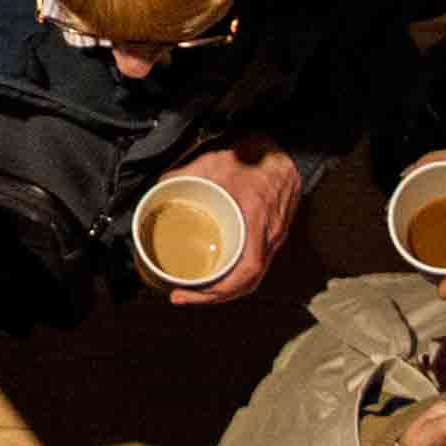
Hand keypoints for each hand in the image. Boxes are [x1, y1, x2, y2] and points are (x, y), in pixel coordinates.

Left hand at [157, 136, 305, 305]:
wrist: (287, 149)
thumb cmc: (255, 154)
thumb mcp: (215, 160)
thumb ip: (185, 174)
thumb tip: (158, 189)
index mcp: (257, 220)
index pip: (246, 271)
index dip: (218, 292)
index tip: (187, 294)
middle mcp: (270, 236)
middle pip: (247, 283)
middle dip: (214, 297)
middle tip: (182, 297)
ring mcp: (275, 238)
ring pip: (252, 277)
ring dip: (225, 289)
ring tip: (195, 291)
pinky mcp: (272, 236)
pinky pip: (256, 264)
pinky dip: (236, 276)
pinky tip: (218, 274)